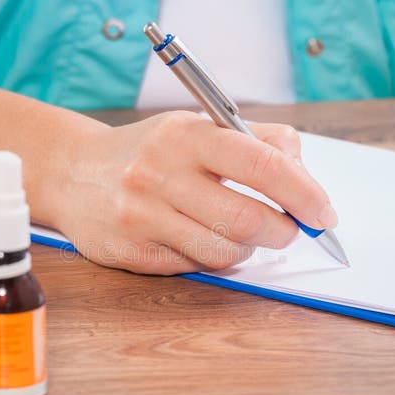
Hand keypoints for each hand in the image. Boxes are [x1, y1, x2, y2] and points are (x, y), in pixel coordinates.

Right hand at [55, 111, 337, 274]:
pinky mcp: (130, 251)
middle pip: (247, 219)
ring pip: (223, 252)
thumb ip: (258, 141)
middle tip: (289, 231)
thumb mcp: (198, 127)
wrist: (72, 172)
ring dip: (246, 249)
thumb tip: (306, 178)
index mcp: (186, 135)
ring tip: (240, 234)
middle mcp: (160, 173)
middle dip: (281, 231)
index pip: (262, 165)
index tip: (323, 213)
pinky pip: (192, 267)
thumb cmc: (150, 151)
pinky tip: (201, 241)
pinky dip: (210, 259)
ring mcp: (141, 216)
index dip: (304, 194)